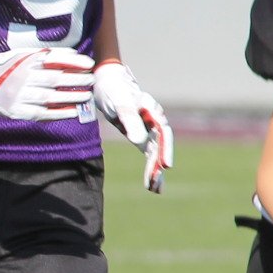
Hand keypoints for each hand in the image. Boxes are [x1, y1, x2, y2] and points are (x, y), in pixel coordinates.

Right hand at [0, 47, 93, 120]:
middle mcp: (22, 78)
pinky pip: (42, 113)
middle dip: (77, 80)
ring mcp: (19, 96)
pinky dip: (59, 113)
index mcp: (25, 62)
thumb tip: (73, 53)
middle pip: (56, 79)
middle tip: (91, 80)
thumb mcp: (23, 55)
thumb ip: (46, 54)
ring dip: (72, 97)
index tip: (89, 64)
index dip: (74, 62)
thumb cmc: (6, 68)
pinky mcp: (17, 111)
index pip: (54, 60)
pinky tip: (73, 111)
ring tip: (86, 95)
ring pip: (51, 97)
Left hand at [93, 60, 173, 192]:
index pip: (162, 134)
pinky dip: (149, 166)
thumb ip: (130, 120)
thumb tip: (138, 141)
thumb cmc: (114, 90)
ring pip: (155, 152)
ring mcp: (148, 128)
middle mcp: (154, 121)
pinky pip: (148, 152)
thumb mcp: (120, 104)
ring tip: (155, 189)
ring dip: (155, 170)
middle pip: (160, 146)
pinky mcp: (140, 134)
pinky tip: (150, 182)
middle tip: (156, 185)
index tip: (164, 166)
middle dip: (158, 165)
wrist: (107, 83)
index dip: (165, 149)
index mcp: (152, 111)